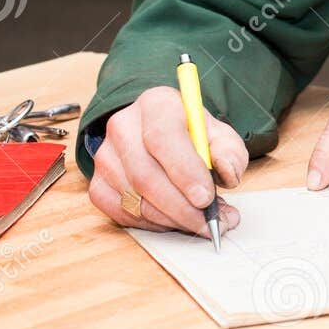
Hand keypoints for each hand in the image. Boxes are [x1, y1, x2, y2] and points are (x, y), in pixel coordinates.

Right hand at [88, 86, 247, 237]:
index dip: (185, 171)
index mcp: (157, 104)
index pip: (162, 138)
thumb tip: (226, 173)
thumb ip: (229, 153)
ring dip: (172, 219)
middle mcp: (124, 126)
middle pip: (145, 175)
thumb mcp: (220, 135)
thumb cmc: (193, 135)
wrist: (163, 134)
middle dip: (182, 207)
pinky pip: (122, 213)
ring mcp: (106, 156)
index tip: (206, 198)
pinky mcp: (98, 183)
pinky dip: (152, 224)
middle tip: (211, 223)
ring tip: (201, 222)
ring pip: (134, 198)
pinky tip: (175, 220)